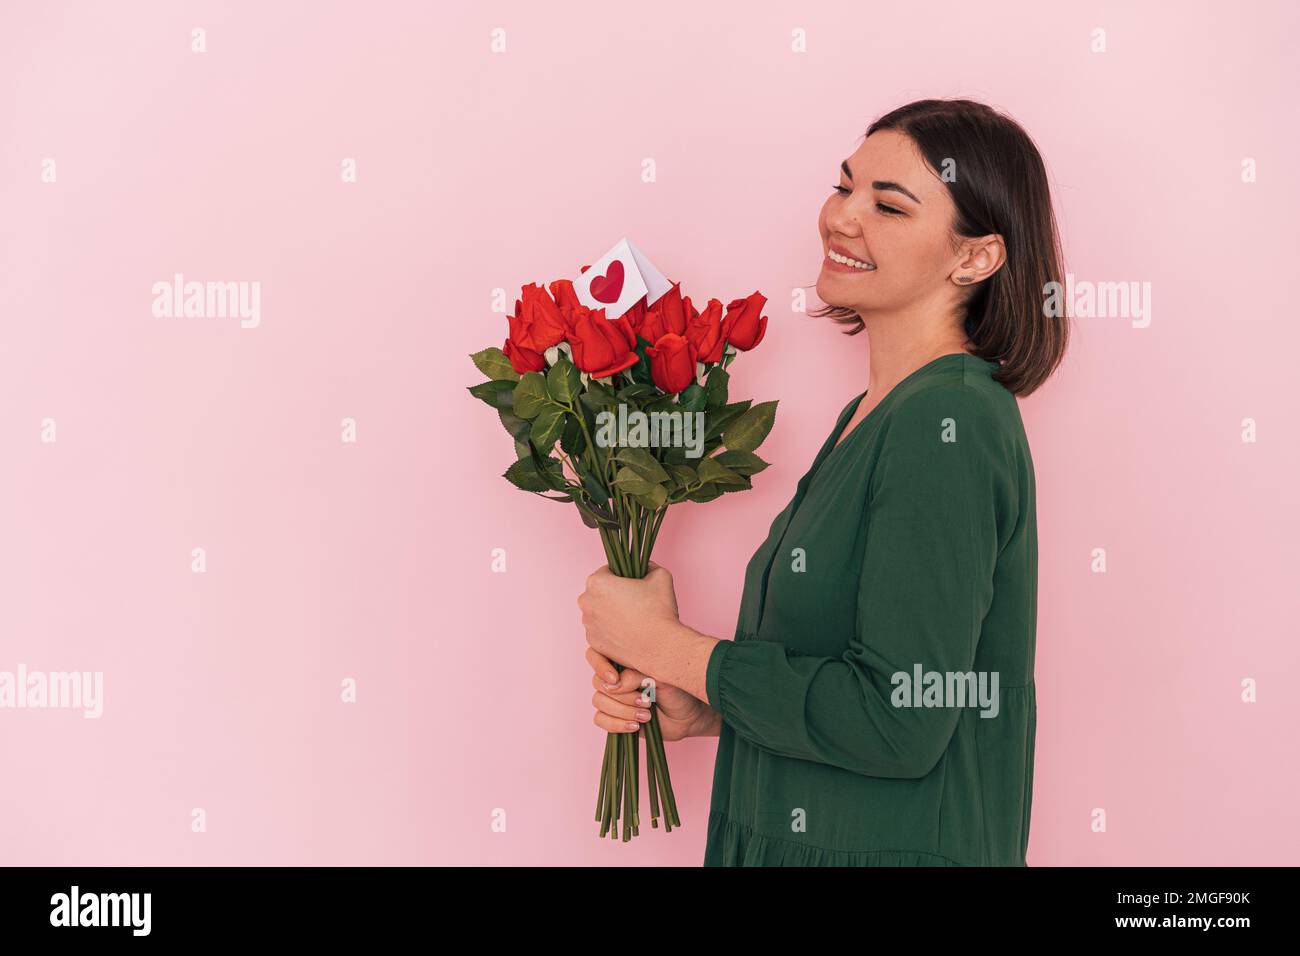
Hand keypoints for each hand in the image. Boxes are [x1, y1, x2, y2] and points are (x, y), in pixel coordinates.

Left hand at [577, 562, 679, 674]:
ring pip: (599, 612)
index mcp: (597, 582)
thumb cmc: (658, 610)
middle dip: (613, 594)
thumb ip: (650, 566)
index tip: (633, 584)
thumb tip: (647, 567)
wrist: (660, 646)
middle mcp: (586, 602)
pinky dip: (610, 630)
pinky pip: (600, 630)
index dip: (622, 576)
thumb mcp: (661, 576)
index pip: (606, 571)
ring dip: (611, 612)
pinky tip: (628, 631)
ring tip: (633, 618)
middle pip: (599, 592)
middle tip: (635, 601)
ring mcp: (588, 625)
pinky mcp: (593, 642)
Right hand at [585, 648, 712, 741]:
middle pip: (598, 682)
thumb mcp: (660, 676)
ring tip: (647, 714)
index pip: (596, 655)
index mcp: (624, 661)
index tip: (614, 678)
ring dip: (623, 710)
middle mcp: (616, 678)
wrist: (689, 715)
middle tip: (646, 700)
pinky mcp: (614, 717)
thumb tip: (613, 684)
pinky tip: (635, 726)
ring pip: (599, 702)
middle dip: (623, 695)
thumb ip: (635, 675)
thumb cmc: (678, 690)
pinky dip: (616, 724)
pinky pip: (600, 720)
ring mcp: (614, 698)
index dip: (599, 666)